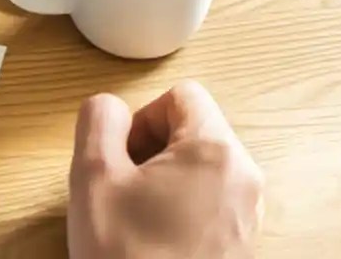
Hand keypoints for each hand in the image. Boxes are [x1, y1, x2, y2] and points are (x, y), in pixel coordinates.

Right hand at [69, 81, 263, 258]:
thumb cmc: (125, 254)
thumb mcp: (92, 175)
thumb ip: (98, 119)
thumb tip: (111, 109)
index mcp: (215, 151)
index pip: (180, 96)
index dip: (141, 118)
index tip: (121, 158)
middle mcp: (245, 178)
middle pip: (194, 130)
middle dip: (151, 150)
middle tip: (123, 188)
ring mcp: (248, 215)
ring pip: (200, 168)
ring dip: (163, 180)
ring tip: (136, 217)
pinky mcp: (242, 245)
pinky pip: (210, 202)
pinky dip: (180, 209)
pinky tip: (153, 240)